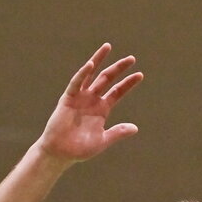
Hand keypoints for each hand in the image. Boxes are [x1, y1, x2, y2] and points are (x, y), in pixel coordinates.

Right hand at [38, 43, 142, 162]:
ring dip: (99, 60)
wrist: (61, 153)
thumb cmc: (80, 149)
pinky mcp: (68, 99)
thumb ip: (118, 132)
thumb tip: (135, 128)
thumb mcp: (103, 140)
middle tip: (132, 58)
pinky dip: (82, 74)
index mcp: (102, 109)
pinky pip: (76, 83)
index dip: (128, 83)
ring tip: (108, 47)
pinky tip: (90, 65)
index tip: (140, 75)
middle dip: (119, 68)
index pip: (117, 92)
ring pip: (91, 75)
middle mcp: (92, 100)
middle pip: (107, 79)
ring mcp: (80, 98)